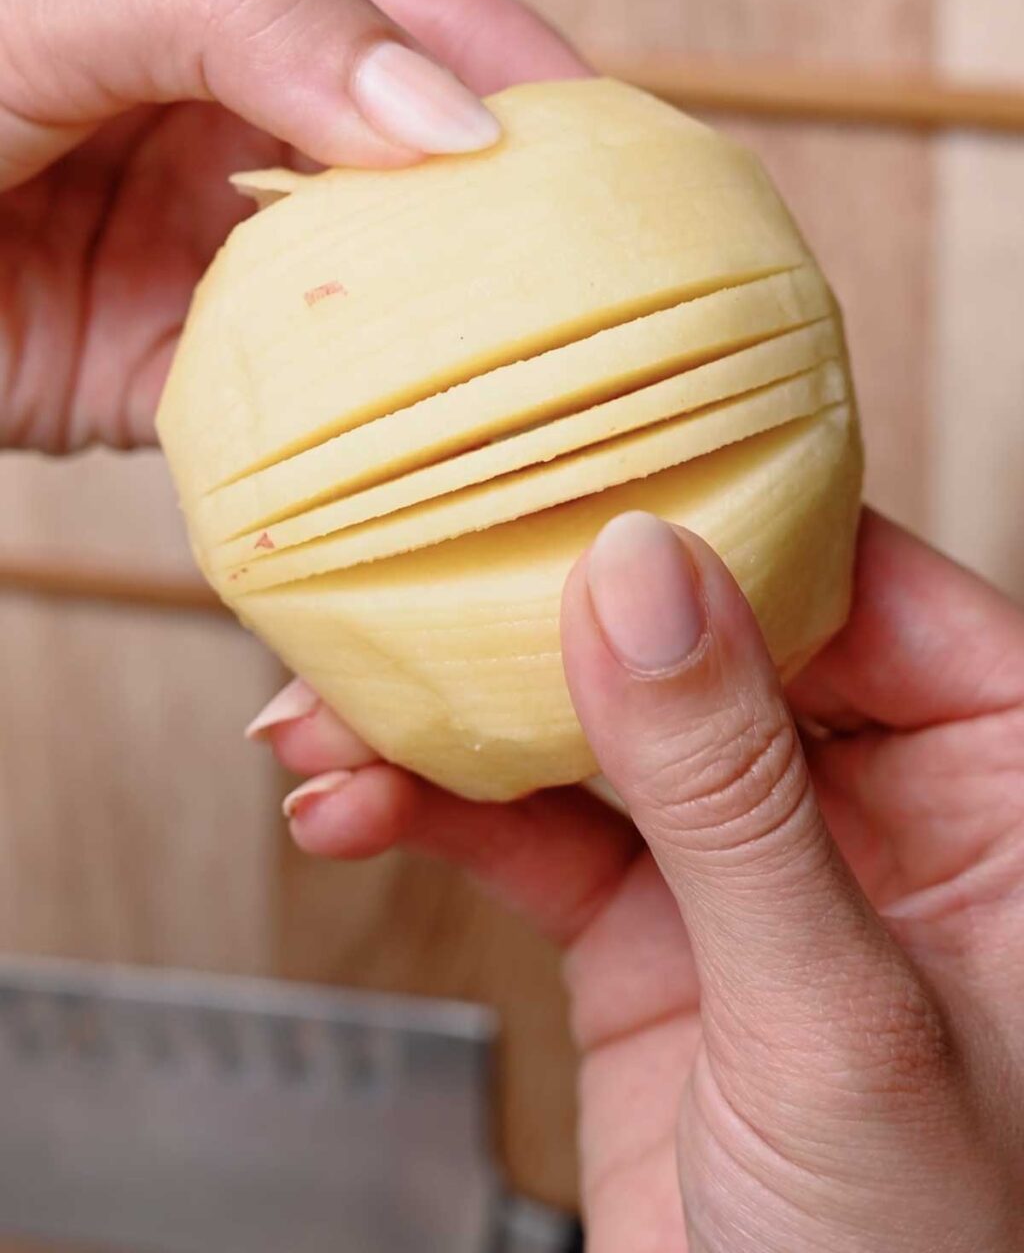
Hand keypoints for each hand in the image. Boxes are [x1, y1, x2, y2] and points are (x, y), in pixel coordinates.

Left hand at [0, 0, 583, 449]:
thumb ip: (253, 11)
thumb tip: (455, 118)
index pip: (460, 25)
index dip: (553, 110)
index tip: (646, 201)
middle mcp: (283, 91)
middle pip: (456, 174)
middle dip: (539, 245)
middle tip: (641, 324)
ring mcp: (252, 230)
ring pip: (407, 296)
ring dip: (472, 352)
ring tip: (575, 410)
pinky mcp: (212, 353)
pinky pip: (325, 399)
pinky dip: (379, 433)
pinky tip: (446, 460)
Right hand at [256, 510, 1023, 1250]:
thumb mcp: (833, 1015)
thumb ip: (733, 795)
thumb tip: (643, 581)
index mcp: (997, 783)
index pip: (858, 583)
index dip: (720, 520)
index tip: (585, 485)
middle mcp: (876, 801)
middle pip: (698, 637)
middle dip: (539, 621)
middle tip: (414, 588)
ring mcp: (746, 863)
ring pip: (592, 729)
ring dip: (448, 720)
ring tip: (328, 715)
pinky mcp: (645, 934)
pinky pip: (529, 835)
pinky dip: (429, 814)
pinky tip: (349, 804)